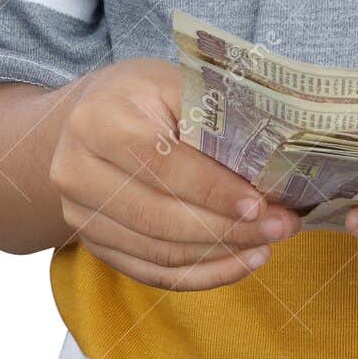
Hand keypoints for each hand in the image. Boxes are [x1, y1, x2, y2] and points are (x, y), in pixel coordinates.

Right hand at [48, 58, 300, 290]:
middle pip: (158, 216)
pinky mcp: (94, 245)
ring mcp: (80, 215)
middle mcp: (76, 173)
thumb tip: (270, 160)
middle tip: (280, 227)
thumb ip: (211, 118)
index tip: (259, 203)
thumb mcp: (172, 84)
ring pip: (158, 251)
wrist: (86, 120)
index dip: (212, 188)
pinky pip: (152, 272)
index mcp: (97, 121)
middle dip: (226, 228)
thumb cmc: (141, 96)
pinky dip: (201, 274)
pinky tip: (240, 262)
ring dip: (220, 255)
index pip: (160, 163)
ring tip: (269, 243)